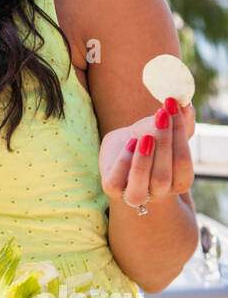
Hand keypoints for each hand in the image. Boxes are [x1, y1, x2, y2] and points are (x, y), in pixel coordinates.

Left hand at [99, 96, 194, 210]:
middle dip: (163, 145)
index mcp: (178, 181)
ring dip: (142, 163)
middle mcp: (158, 193)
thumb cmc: (151, 138)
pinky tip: (130, 142)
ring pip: (139, 188)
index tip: (172, 107)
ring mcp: (134, 193)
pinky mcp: (112, 188)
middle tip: (161, 116)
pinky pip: (115, 183)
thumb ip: (181, 119)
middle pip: (162, 178)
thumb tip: (186, 104)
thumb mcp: (167, 128)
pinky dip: (123, 163)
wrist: (124, 144)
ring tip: (145, 137)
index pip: (183, 164)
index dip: (180, 136)